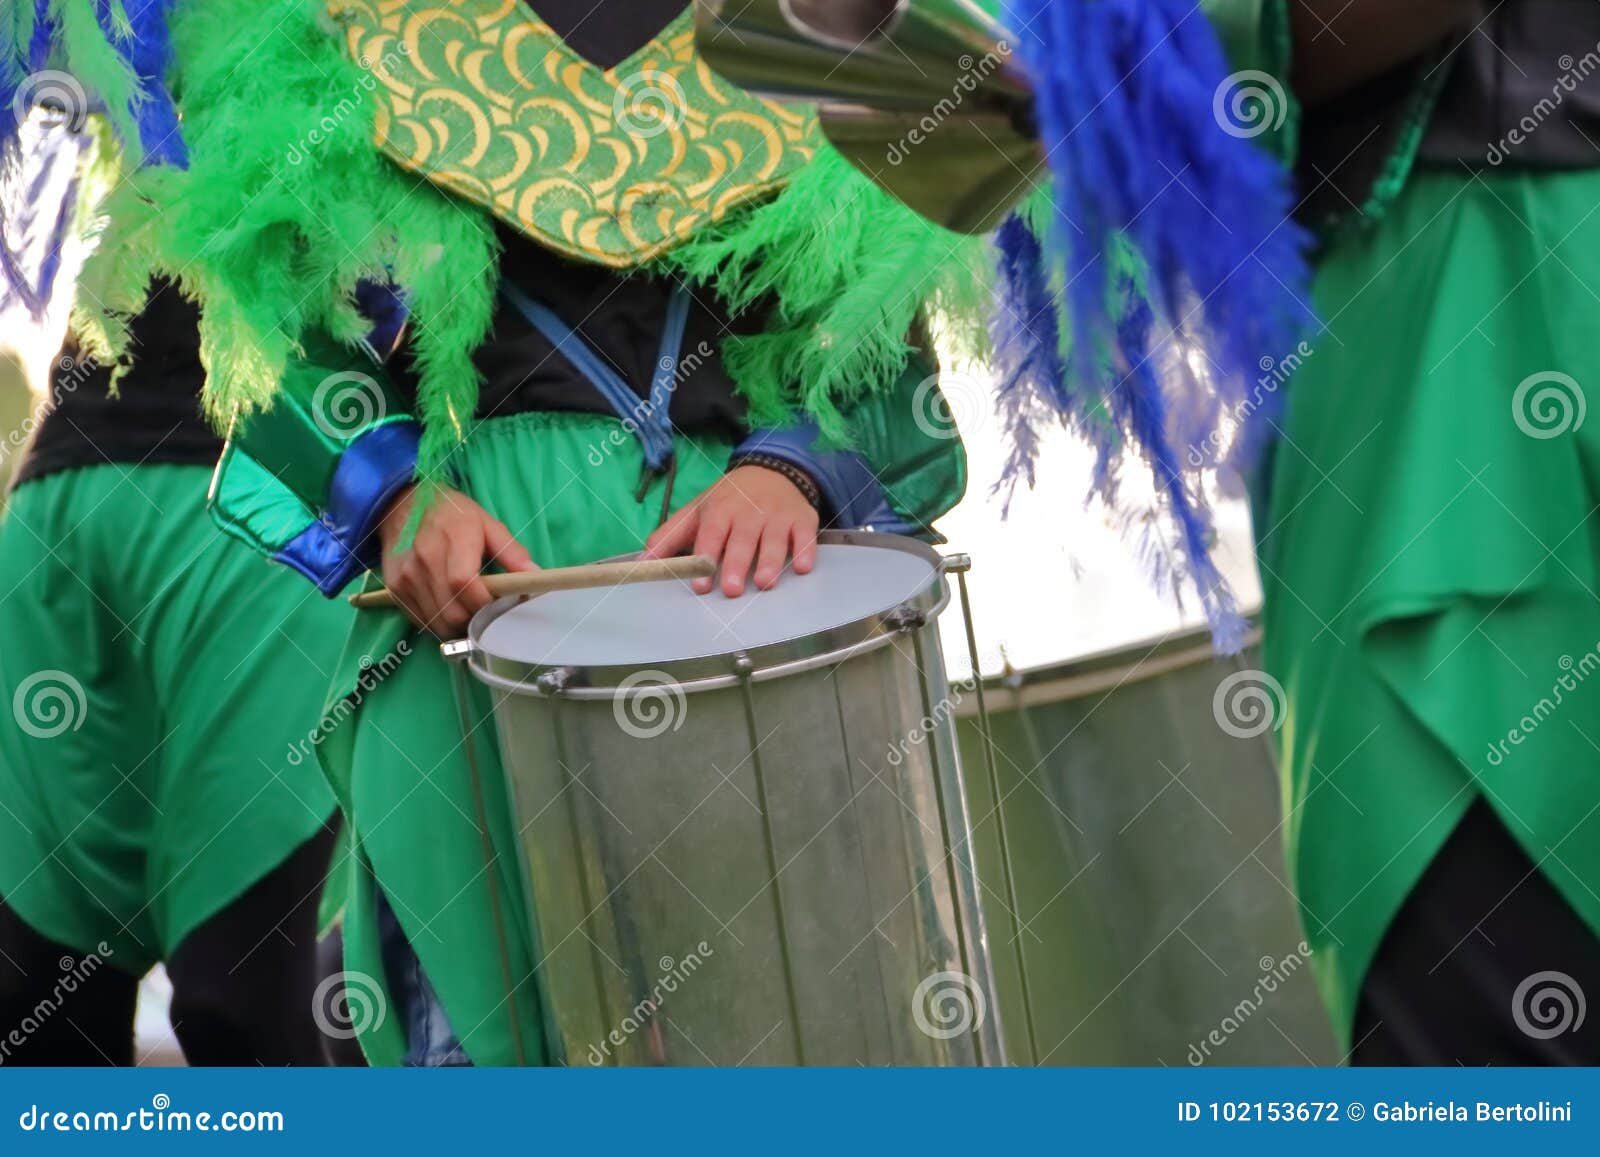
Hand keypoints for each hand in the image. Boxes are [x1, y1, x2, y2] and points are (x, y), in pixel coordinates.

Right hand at [377, 483, 537, 634]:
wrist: (401, 505)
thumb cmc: (451, 514)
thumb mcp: (487, 523)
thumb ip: (512, 552)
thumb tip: (535, 578)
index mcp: (453, 539)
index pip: (465, 584)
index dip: (486, 604)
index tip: (500, 606)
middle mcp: (425, 560)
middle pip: (453, 611)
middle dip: (475, 620)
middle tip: (487, 613)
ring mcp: (406, 576)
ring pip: (437, 622)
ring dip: (458, 626)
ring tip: (470, 612)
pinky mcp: (395, 588)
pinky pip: (421, 620)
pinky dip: (438, 622)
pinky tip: (448, 608)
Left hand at [643, 465, 819, 596]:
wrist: (772, 471)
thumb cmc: (729, 500)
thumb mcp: (696, 512)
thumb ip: (669, 538)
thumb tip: (641, 563)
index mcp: (720, 510)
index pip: (711, 534)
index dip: (706, 557)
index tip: (700, 585)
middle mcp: (749, 512)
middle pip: (742, 539)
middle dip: (736, 563)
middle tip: (731, 589)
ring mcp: (777, 516)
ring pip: (774, 540)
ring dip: (770, 561)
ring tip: (765, 583)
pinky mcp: (802, 520)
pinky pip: (806, 536)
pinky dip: (805, 551)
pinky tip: (802, 567)